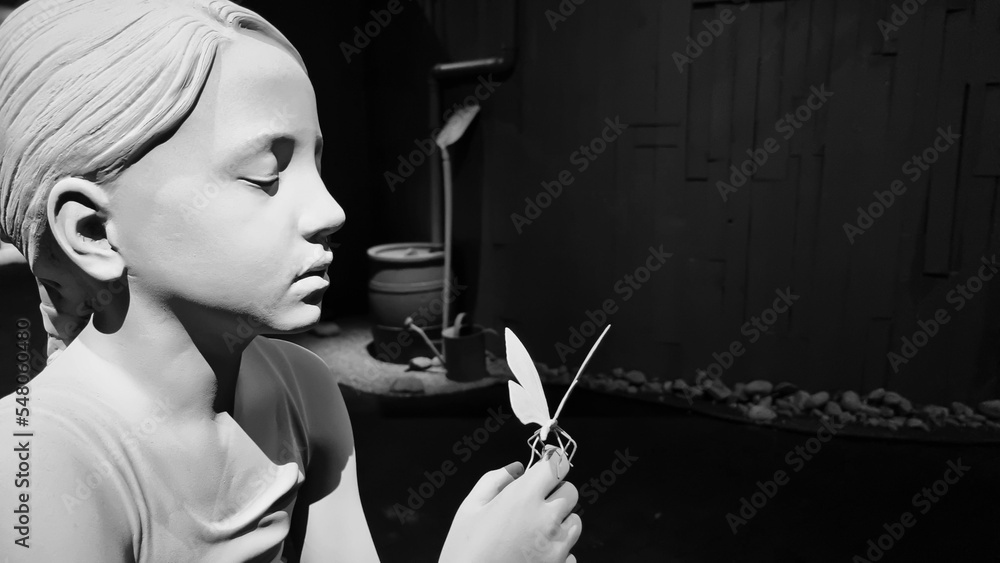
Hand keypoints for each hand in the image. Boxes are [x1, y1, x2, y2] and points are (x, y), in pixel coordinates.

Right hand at [440, 449, 581, 562]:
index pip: (557, 465)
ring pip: (575, 521)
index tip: (544, 469)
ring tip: (533, 532)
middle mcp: (547, 519)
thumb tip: (516, 469)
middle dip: (555, 493)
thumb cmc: (465, 553)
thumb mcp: (470, 508)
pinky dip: (559, 551)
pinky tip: (535, 554)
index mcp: (523, 497)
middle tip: (534, 503)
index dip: (550, 464)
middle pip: (571, 491)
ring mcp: (557, 546)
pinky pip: (571, 551)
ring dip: (560, 522)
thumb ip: (495, 480)